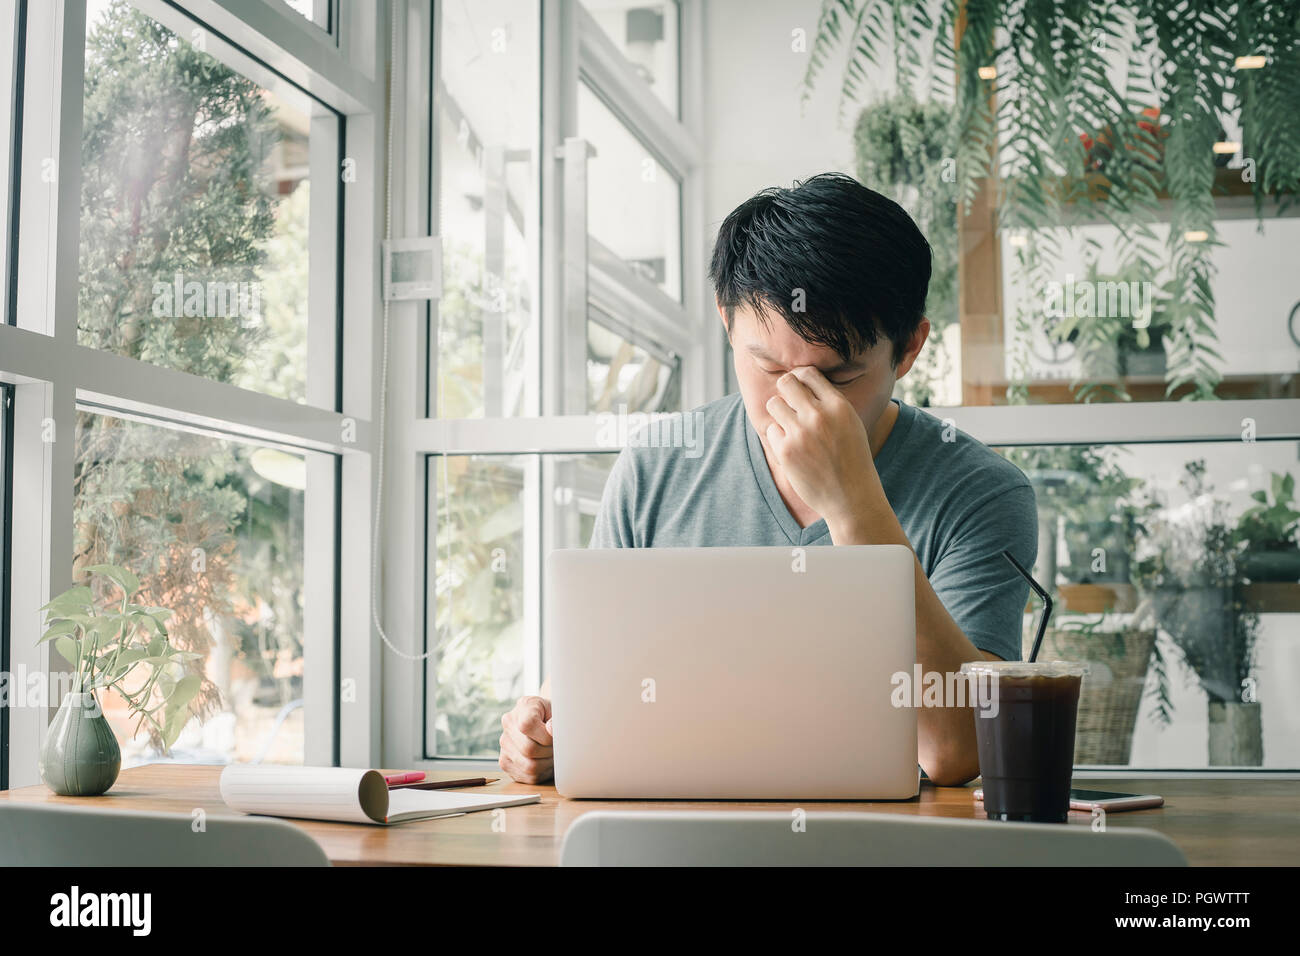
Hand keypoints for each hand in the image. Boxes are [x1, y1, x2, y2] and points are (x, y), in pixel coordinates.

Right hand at [499, 695, 553, 782]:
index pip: (527, 725)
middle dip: (549, 751)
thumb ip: (556, 719)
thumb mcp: (559, 710)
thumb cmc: (554, 716)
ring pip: (529, 766)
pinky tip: (544, 761)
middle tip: (557, 746)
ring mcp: (504, 745)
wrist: (544, 721)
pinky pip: (528, 777)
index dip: (546, 735)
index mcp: (523, 707)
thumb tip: (551, 730)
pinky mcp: (506, 763)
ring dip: (546, 763)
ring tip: (551, 754)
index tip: (555, 734)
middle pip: (529, 749)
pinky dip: (542, 772)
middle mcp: (509, 726)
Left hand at [763, 366, 877, 528]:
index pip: (808, 373)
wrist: (852, 497)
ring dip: (779, 413)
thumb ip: (829, 403)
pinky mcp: (786, 451)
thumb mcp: (851, 423)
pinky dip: (778, 438)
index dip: (800, 379)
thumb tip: (802, 381)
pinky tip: (792, 449)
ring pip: (773, 403)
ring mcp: (800, 433)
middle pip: (786, 382)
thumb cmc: (852, 459)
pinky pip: (770, 430)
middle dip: (785, 391)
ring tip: (791, 427)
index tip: (800, 390)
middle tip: (790, 406)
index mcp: (838, 406)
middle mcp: (819, 415)